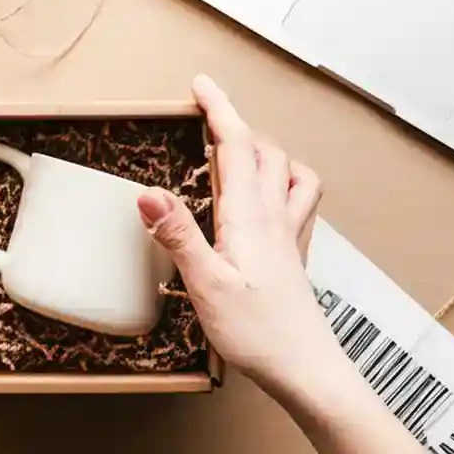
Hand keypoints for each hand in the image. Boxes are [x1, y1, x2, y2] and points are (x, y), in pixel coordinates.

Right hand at [137, 76, 334, 390]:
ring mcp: (289, 235)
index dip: (219, 109)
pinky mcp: (293, 256)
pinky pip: (299, 201)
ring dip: (265, 149)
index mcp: (249, 218)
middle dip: (237, 124)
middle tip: (208, 113)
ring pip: (288, 171)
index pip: (237, 146)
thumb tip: (148, 193)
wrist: (305, 368)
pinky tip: (273, 195)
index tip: (201, 85)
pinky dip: (286, 182)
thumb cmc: (258, 333)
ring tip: (241, 146)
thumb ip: (178, 235)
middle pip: (264, 150)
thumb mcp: (205, 284)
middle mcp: (275, 218)